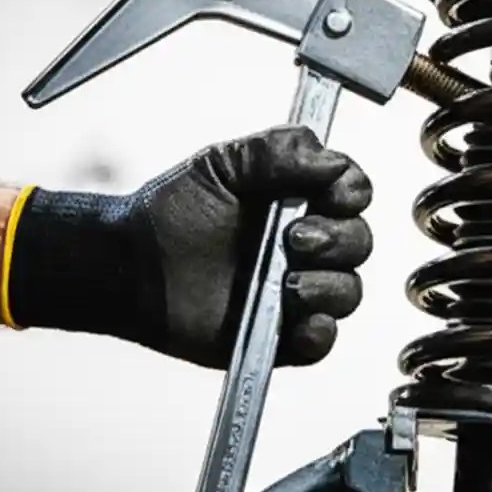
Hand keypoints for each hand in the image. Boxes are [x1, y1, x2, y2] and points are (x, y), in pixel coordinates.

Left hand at [4, 125, 371, 367]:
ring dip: (326, 286)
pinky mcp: (281, 336)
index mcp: (300, 201)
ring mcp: (297, 292)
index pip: (354, 193)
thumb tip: (333, 161)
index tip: (331, 193)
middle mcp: (308, 247)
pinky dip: (319, 332)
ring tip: (284, 282)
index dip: (352, 192)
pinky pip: (322, 341)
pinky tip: (296, 319)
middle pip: (359, 242)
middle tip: (293, 239)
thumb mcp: (223, 163)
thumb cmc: (174, 212)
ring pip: (348, 292)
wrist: (132, 263)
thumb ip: (279, 150)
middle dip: (337, 239)